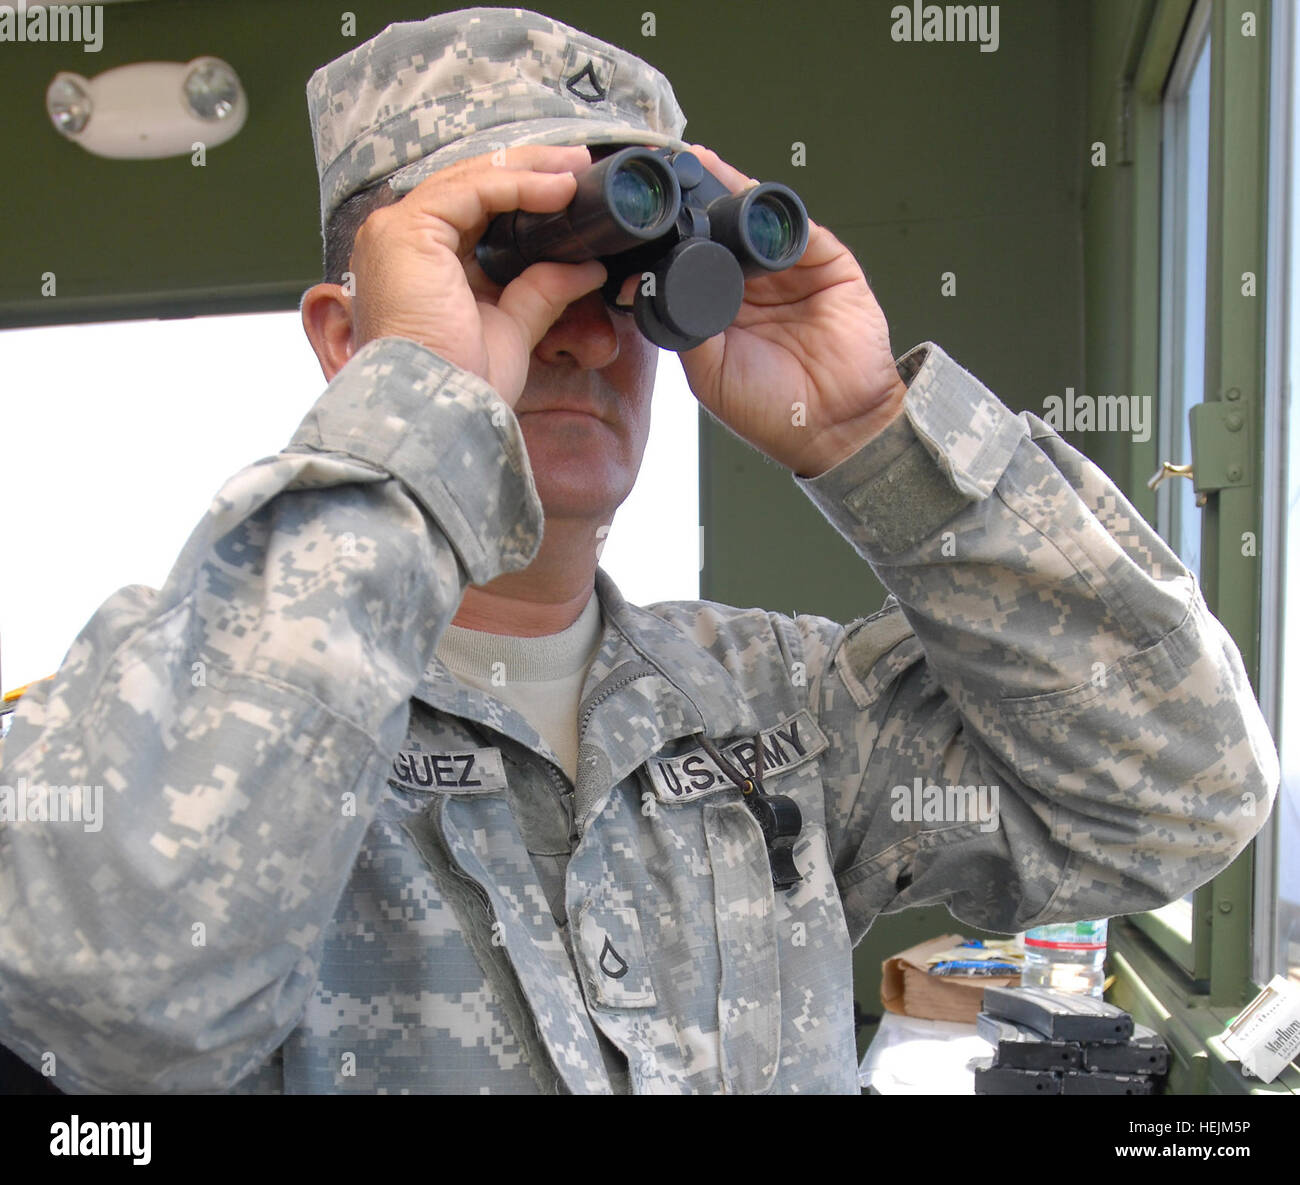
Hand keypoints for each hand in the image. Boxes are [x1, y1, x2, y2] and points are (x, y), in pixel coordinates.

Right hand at [346, 144, 607, 407]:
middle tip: (578, 164)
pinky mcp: (407, 231)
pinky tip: (557, 189)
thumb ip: (542, 290)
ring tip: (574, 168)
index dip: (522, 195)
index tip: (570, 192)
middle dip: (529, 170)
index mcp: (421, 264)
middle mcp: (402, 242)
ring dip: (528, 168)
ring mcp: (397, 233)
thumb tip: (585, 268)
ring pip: (470, 179)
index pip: (474, 210)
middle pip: (471, 186)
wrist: (440, 408)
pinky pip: (471, 190)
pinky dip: (518, 185)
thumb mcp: (513, 327)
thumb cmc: (462, 382)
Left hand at [675, 144, 908, 476]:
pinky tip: (750, 197)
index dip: (667, 235)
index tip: (640, 214)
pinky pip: (797, 227)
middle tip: (664, 173)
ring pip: (753, 218)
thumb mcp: (708, 371)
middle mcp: (750, 286)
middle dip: (693, 200)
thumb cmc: (771, 411)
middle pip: (717, 228)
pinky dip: (773, 209)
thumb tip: (654, 282)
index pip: (688, 258)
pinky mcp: (826, 264)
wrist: (836, 427)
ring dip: (728, 191)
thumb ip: (685, 324)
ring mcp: (788, 272)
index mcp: (717, 309)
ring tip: (699, 166)